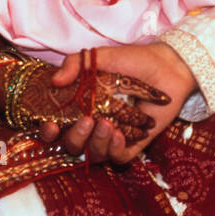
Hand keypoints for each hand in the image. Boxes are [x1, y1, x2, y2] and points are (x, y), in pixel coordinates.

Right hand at [44, 44, 195, 165]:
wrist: (166, 66)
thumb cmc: (131, 60)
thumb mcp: (99, 56)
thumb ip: (75, 64)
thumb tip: (56, 81)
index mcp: (79, 107)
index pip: (55, 129)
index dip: (47, 133)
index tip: (51, 124)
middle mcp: (93, 125)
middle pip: (72, 146)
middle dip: (75, 138)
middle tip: (87, 121)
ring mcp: (112, 136)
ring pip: (94, 155)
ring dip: (96, 143)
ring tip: (107, 123)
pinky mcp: (133, 143)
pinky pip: (118, 158)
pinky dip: (115, 149)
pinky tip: (118, 133)